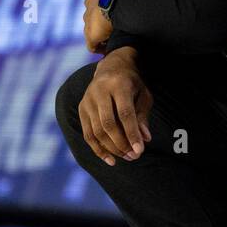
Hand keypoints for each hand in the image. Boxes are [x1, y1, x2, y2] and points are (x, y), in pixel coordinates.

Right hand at [79, 47, 153, 163]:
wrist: (112, 67)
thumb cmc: (133, 84)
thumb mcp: (143, 95)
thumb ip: (143, 116)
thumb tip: (145, 139)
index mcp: (118, 84)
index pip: (124, 113)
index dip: (132, 133)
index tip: (140, 151)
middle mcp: (99, 91)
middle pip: (108, 124)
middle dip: (122, 144)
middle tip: (134, 156)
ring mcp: (87, 100)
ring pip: (97, 131)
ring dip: (112, 148)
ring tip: (127, 157)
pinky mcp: (81, 108)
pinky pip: (88, 134)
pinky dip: (98, 149)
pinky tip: (110, 160)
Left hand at [83, 0, 146, 52]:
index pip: (101, 2)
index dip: (111, 9)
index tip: (120, 16)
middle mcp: (90, 5)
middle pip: (94, 16)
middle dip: (104, 22)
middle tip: (118, 28)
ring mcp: (88, 20)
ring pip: (93, 30)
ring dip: (103, 35)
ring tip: (116, 40)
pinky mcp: (91, 34)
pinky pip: (93, 45)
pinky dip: (101, 48)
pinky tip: (111, 50)